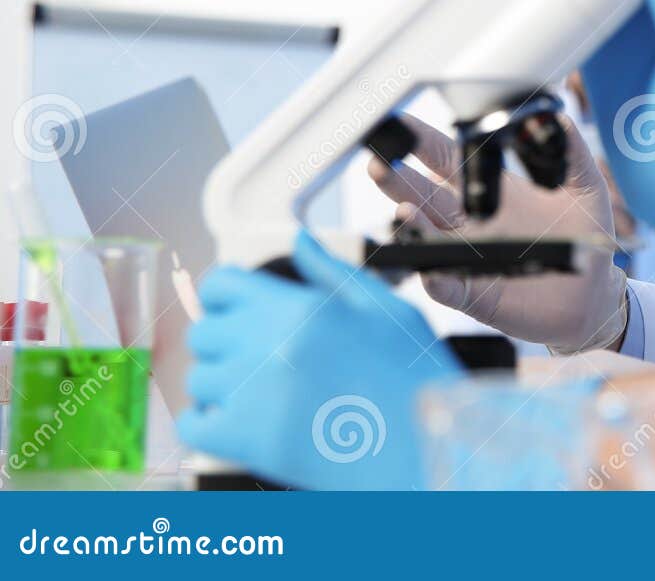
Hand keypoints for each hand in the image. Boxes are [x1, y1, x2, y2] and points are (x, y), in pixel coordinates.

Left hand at [178, 230, 462, 490]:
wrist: (421, 453)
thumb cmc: (413, 383)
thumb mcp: (387, 311)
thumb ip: (334, 273)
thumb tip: (299, 240)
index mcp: (301, 308)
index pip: (221, 285)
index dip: (226, 295)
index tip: (239, 310)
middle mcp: (267, 345)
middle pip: (204, 332)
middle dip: (226, 342)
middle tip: (262, 359)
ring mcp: (251, 394)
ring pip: (199, 380)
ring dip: (222, 386)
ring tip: (264, 396)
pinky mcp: (244, 441)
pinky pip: (193, 426)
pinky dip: (210, 425)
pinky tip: (244, 423)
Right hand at [367, 113, 628, 351]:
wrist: (595, 292)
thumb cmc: (585, 237)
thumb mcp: (586, 188)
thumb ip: (572, 153)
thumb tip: (559, 118)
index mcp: (492, 190)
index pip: (449, 161)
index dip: (423, 144)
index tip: (401, 127)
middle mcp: (471, 222)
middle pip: (425, 196)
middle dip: (400, 180)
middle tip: (380, 162)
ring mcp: (470, 257)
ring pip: (428, 240)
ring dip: (412, 228)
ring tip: (402, 213)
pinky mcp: (477, 294)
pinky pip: (448, 286)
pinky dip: (436, 278)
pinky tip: (429, 269)